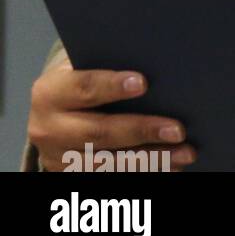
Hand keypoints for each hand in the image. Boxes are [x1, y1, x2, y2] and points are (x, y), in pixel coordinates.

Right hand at [28, 53, 195, 171]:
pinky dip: (144, 171)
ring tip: (185, 152)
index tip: (144, 83)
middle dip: (142, 130)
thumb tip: (158, 58)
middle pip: (99, 132)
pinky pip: (111, 177)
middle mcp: (48, 129)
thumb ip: (110, 62)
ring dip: (151, 159)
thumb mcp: (85, 64)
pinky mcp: (70, 176)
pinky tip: (171, 165)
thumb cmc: (82, 76)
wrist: (53, 109)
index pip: (83, 88)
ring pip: (108, 163)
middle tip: (178, 130)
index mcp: (50, 93)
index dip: (112, 86)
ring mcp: (58, 158)